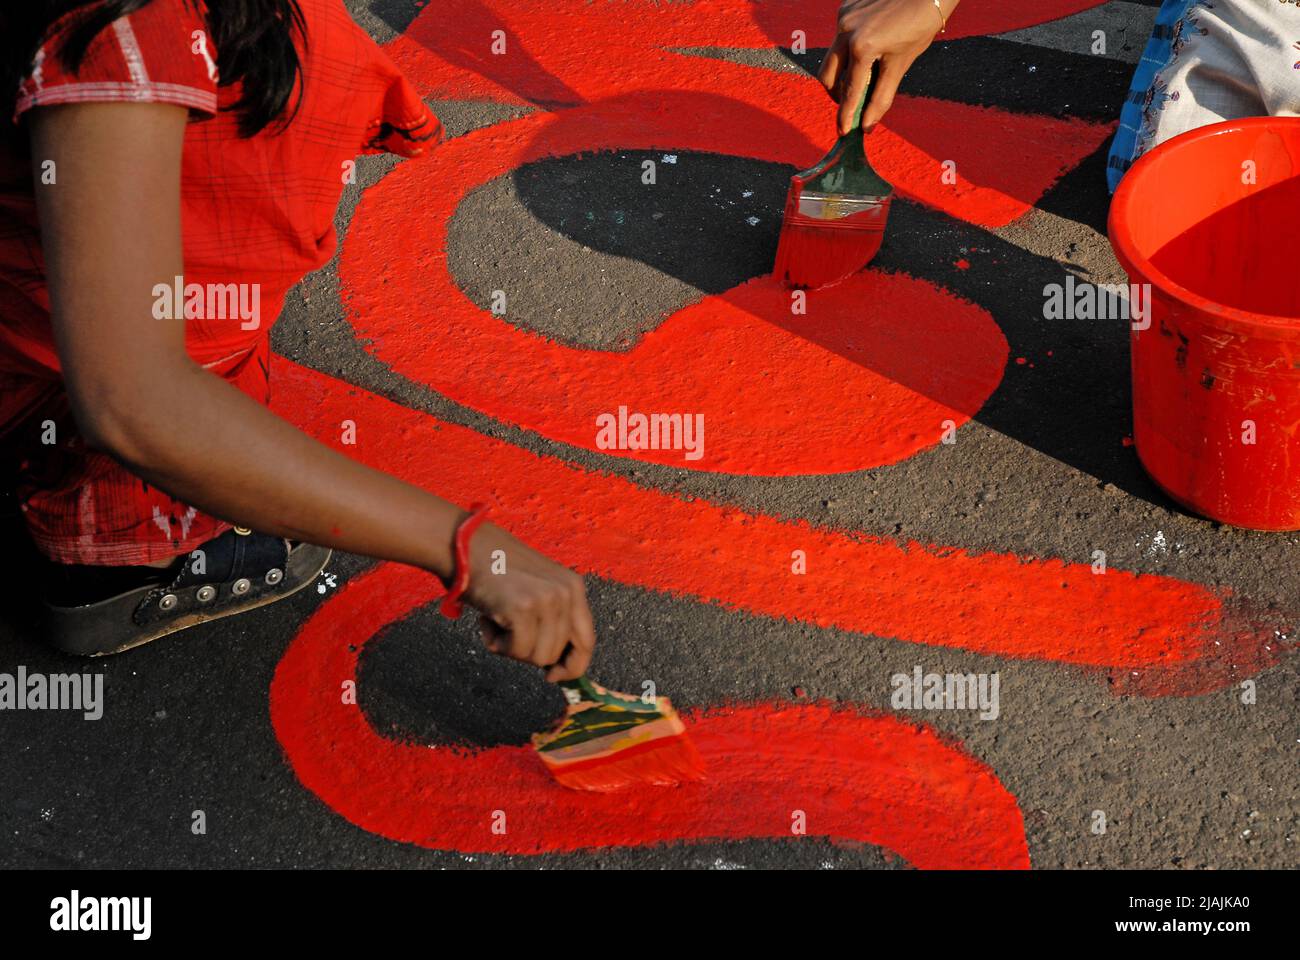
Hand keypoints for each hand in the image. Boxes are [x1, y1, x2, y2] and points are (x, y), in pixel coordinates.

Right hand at [461, 522, 596, 681]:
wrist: (465, 546)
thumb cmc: (495, 571)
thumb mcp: (537, 588)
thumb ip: (553, 619)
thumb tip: (557, 667)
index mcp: (574, 587)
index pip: (587, 641)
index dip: (572, 666)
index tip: (553, 676)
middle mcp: (567, 592)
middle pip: (559, 653)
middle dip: (532, 655)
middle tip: (508, 634)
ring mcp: (548, 599)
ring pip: (539, 657)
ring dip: (512, 648)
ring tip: (497, 621)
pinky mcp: (525, 608)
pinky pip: (518, 650)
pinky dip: (498, 644)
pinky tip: (488, 621)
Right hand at [818, 0, 954, 134]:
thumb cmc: (921, 24)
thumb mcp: (901, 64)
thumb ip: (881, 96)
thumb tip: (867, 124)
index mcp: (862, 47)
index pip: (849, 90)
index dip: (845, 115)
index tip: (843, 132)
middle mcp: (846, 30)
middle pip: (828, 75)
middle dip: (837, 95)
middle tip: (850, 105)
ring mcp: (843, 17)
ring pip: (831, 56)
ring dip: (842, 73)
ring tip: (862, 78)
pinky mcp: (845, 7)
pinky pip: (839, 37)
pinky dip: (849, 50)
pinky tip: (868, 47)